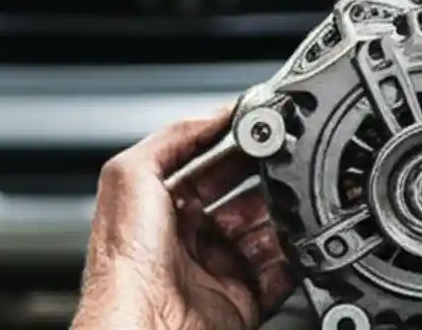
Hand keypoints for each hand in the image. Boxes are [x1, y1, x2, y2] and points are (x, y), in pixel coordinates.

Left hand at [72, 105, 294, 329]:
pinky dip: (295, 258)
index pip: (206, 165)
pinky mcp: (241, 302)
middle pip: (242, 198)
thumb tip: (215, 114)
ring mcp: (216, 270)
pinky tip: (299, 239)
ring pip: (266, 235)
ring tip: (295, 200)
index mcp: (158, 205)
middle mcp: (187, 238)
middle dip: (266, 180)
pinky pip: (280, 276)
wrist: (141, 326)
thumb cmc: (121, 259)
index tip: (260, 130)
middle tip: (287, 163)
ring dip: (284, 217)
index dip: (233, 147)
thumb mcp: (130, 173)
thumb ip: (172, 137)